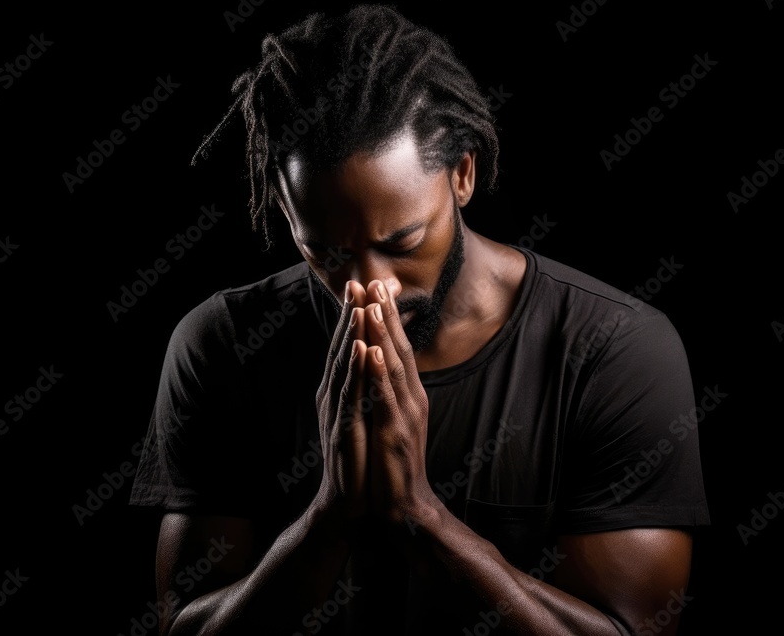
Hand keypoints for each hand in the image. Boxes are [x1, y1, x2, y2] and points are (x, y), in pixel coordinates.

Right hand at [314, 281, 370, 518]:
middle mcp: (333, 396)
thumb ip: (361, 387)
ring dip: (352, 334)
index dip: (354, 316)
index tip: (364, 286)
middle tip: (356, 282)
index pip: (348, 346)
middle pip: (342, 348)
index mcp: (339, 391)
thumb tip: (371, 359)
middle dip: (350, 316)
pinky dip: (357, 369)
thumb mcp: (359, 415)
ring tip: (359, 305)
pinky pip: (351, 393)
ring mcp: (336, 412)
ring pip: (344, 366)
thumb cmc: (357, 458)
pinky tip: (364, 349)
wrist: (348, 502)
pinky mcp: (343, 429)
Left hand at [362, 280, 438, 524]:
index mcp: (409, 393)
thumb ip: (388, 390)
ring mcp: (406, 413)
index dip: (388, 317)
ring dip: (383, 335)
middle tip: (376, 282)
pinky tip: (372, 351)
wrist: (402, 502)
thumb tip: (377, 362)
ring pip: (395, 366)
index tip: (376, 287)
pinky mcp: (395, 431)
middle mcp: (412, 397)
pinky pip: (386, 396)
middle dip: (387, 315)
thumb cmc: (392, 461)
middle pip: (399, 348)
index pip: (398, 347)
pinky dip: (378, 371)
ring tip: (374, 306)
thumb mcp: (391, 418)